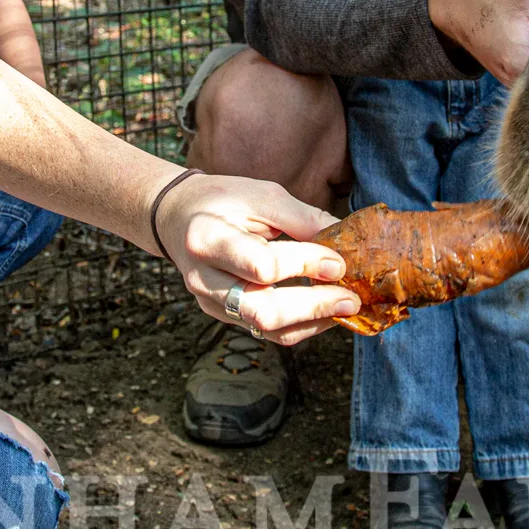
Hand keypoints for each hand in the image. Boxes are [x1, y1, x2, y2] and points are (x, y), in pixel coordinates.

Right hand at [153, 172, 358, 344]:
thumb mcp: (261, 195)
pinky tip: (325, 313)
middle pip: (262, 310)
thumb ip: (302, 219)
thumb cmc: (221, 200)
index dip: (305, 264)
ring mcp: (210, 302)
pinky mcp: (222, 315)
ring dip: (312, 322)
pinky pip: (265, 332)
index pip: (262, 265)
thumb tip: (346, 241)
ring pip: (265, 328)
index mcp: (207, 239)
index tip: (337, 261)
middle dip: (313, 307)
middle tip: (351, 299)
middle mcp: (203, 278)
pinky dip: (301, 326)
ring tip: (346, 308)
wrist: (178, 218)